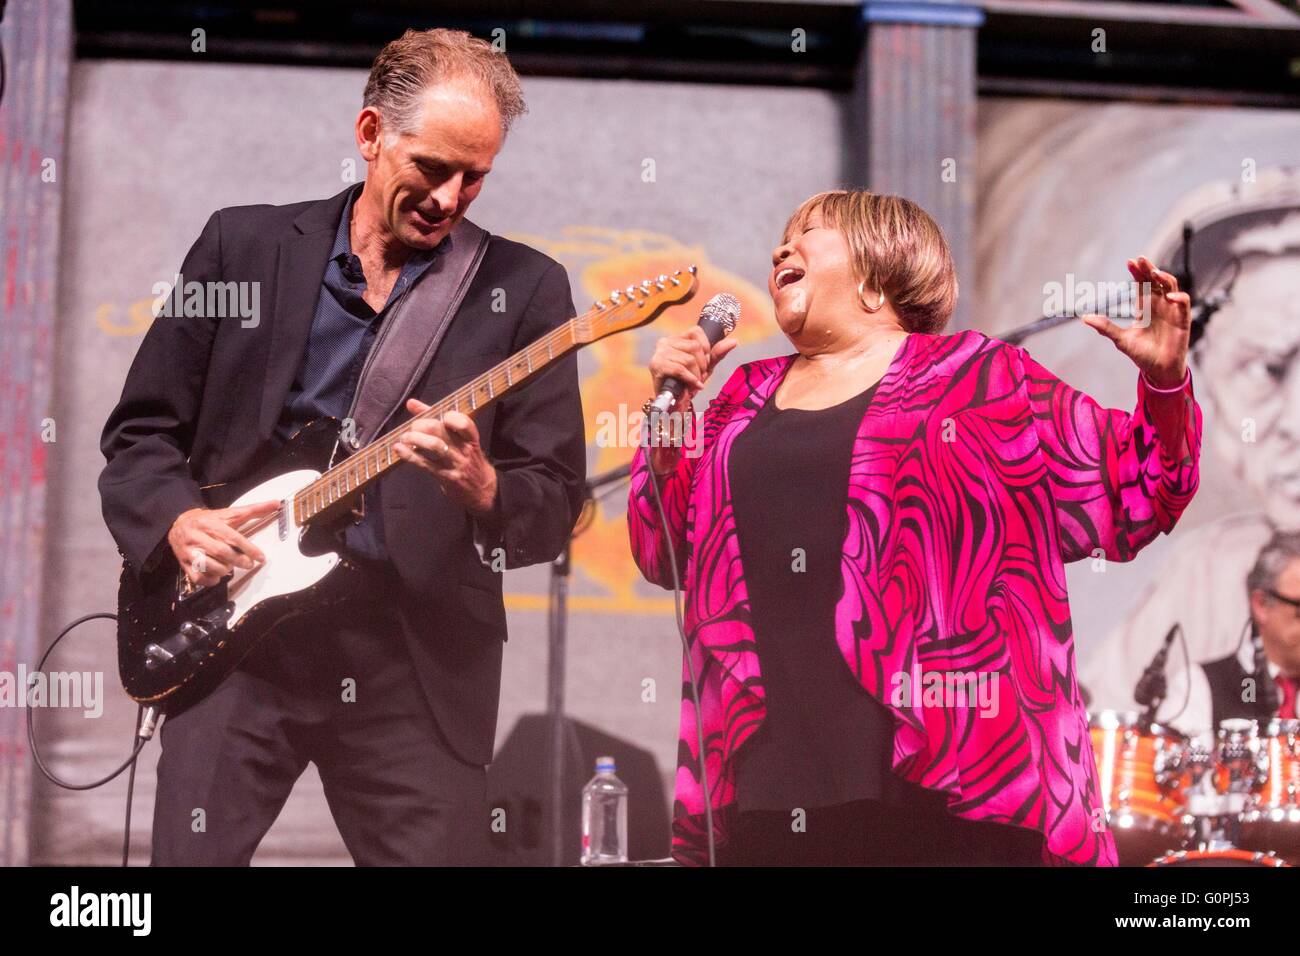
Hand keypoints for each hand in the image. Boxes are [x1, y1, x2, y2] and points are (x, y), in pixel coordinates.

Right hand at [168, 500, 277, 586]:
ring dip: (224, 570)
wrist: (178, 524)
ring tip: (230, 567)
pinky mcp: (184, 564)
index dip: (249, 549)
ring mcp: (189, 551)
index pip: (232, 537)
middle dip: (239, 561)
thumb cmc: (209, 520)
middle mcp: (198, 537)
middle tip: (249, 564)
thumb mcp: (229, 514)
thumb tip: (276, 503)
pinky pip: (198, 577)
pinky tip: (217, 574)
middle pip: (222, 552)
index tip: (261, 557)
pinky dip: (211, 579)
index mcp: (210, 523)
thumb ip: (253, 510)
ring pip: (209, 565)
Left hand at [393, 400, 497, 514]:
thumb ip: (437, 420)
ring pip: (434, 446)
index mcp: (470, 438)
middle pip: (441, 430)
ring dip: (414, 439)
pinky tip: (399, 449)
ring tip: (404, 438)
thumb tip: (411, 403)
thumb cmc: (469, 460)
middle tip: (412, 428)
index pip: (463, 421)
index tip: (436, 416)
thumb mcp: (461, 440)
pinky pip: (425, 464)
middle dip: (421, 425)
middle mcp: (464, 449)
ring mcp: (456, 464)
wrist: (483, 490)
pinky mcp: (446, 478)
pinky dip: (409, 455)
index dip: (448, 416)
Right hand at [646, 327, 738, 472]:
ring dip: (696, 374)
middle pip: (694, 347)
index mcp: (674, 339)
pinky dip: (690, 379)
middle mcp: (664, 342)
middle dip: (702, 364)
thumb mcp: (705, 366)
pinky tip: (693, 387)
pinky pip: (680, 369)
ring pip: (689, 358)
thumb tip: (734, 341)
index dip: (706, 348)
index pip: (696, 332)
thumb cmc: (687, 383)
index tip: (705, 363)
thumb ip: (717, 353)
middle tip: (699, 376)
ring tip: (694, 383)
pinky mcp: (656, 366)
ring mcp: (659, 354)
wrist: (673, 405)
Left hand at [1081, 256, 1191, 388]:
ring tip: (1154, 273)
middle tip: (1141, 260)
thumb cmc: (1141, 354)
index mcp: (1144, 307)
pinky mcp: (1182, 319)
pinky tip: (1169, 296)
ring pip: (1171, 286)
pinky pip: (1183, 303)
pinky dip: (1179, 297)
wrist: (1158, 370)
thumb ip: (1105, 327)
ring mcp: (1171, 310)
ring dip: (1164, 278)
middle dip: (1149, 269)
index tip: (1129, 262)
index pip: (1141, 284)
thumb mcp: (1121, 340)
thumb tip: (1084, 317)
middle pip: (1156, 280)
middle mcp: (1158, 305)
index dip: (1137, 273)